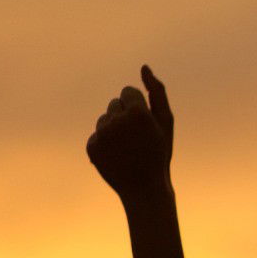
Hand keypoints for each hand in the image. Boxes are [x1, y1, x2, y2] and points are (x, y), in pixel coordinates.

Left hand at [86, 65, 174, 199]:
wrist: (144, 189)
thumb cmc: (159, 154)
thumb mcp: (165, 123)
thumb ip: (157, 92)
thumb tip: (144, 67)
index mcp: (137, 112)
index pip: (128, 92)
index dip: (137, 107)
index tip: (144, 124)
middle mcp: (116, 120)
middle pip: (114, 103)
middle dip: (124, 116)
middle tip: (137, 139)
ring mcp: (102, 134)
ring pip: (104, 119)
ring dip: (114, 129)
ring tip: (127, 148)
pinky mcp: (91, 147)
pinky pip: (96, 134)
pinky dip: (105, 143)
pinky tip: (117, 156)